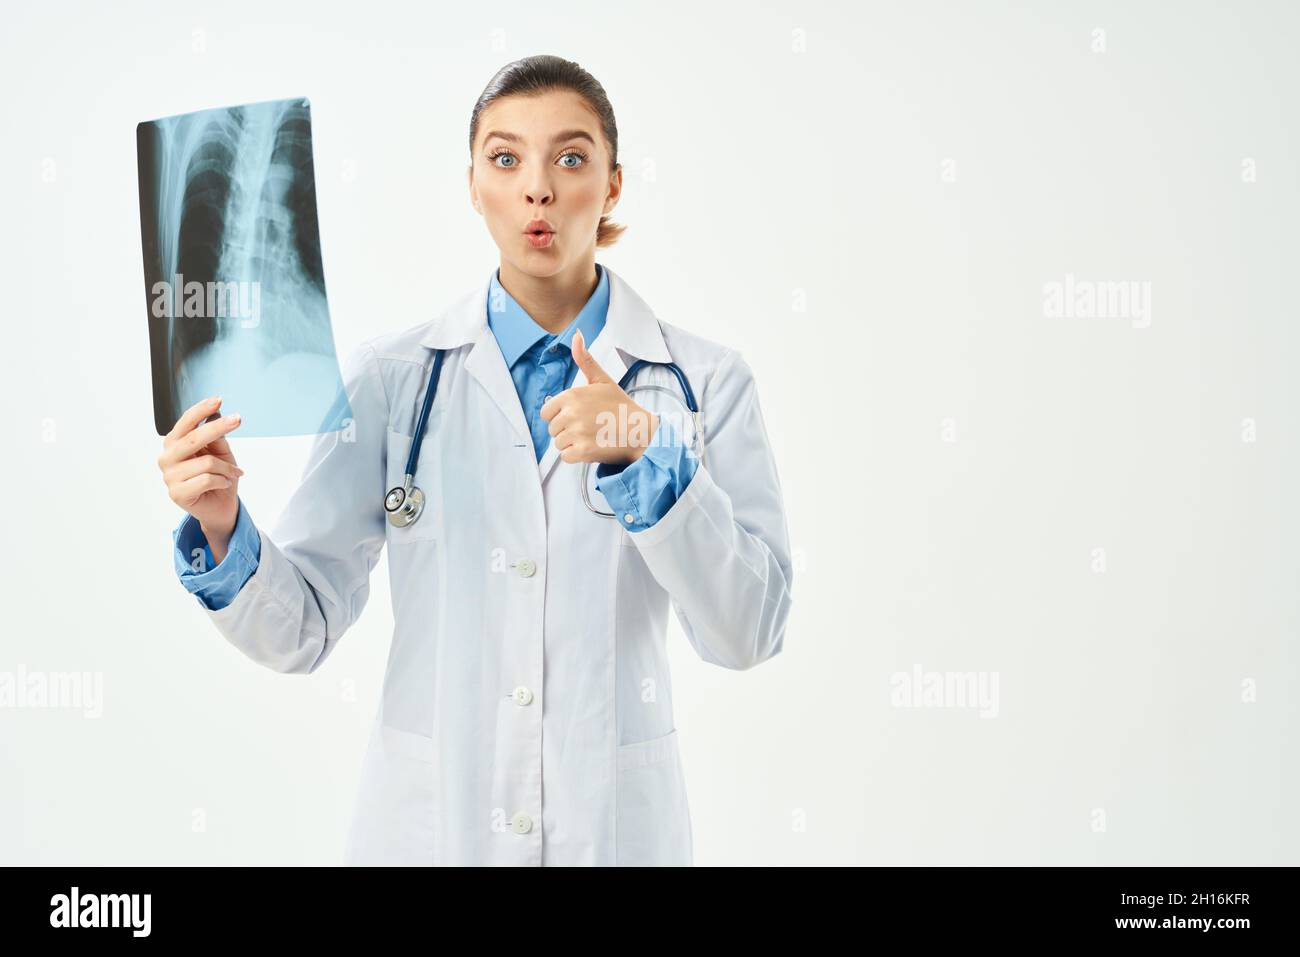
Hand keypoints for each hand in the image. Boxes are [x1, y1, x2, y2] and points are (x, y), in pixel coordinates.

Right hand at [158, 396, 244, 561]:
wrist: (220, 507)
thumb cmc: (219, 477)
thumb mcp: (221, 452)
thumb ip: (216, 437)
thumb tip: (215, 415)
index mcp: (174, 444)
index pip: (185, 422)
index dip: (200, 410)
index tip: (218, 400)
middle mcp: (167, 458)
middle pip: (193, 438)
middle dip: (218, 427)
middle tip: (237, 419)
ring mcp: (169, 476)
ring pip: (206, 462)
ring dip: (226, 468)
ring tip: (232, 474)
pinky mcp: (177, 493)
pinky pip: (207, 479)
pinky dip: (223, 480)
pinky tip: (223, 484)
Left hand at [540, 329, 658, 465]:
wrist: (641, 431)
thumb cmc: (621, 406)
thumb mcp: (602, 380)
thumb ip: (585, 360)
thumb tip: (576, 335)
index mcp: (572, 395)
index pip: (546, 412)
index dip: (560, 416)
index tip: (577, 416)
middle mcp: (571, 413)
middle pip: (553, 430)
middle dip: (567, 431)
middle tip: (588, 427)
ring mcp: (577, 433)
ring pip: (559, 444)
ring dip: (572, 444)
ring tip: (592, 437)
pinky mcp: (583, 451)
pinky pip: (566, 457)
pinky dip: (576, 456)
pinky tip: (591, 447)